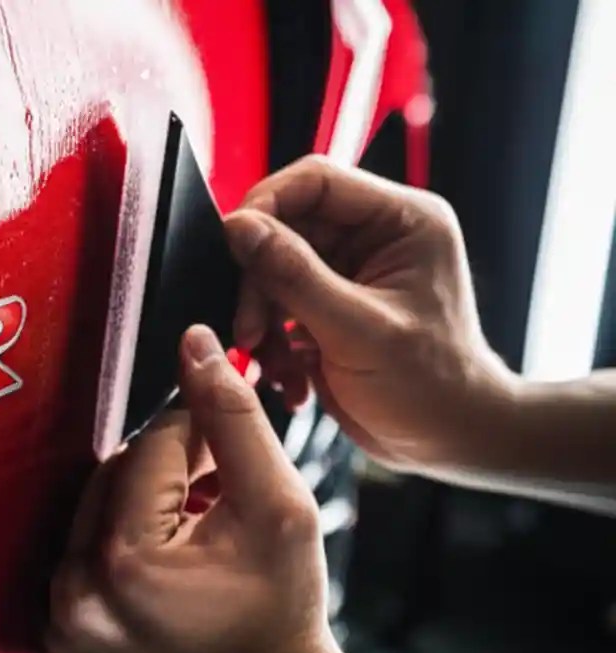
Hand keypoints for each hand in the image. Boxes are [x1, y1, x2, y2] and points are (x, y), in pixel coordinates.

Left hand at [46, 326, 340, 652]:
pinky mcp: (62, 629)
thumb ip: (232, 419)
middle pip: (115, 472)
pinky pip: (84, 548)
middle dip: (167, 468)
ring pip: (97, 505)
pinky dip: (121, 538)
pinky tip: (168, 557)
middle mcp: (76, 589)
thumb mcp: (278, 507)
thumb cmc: (281, 613)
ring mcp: (63, 615)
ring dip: (144, 499)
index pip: (149, 446)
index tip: (229, 462)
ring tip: (197, 527)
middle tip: (216, 491)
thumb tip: (195, 343)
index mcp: (123, 559)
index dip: (196, 440)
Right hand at [224, 156, 516, 471]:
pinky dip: (271, 341)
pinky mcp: (329, 304)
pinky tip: (289, 376)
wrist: (450, 441)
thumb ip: (294, 274)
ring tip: (272, 364)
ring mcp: (350, 270)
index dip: (265, 205)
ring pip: (273, 269)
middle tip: (248, 330)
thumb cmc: (431, 386)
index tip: (232, 243)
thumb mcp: (356, 329)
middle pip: (285, 228)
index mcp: (401, 219)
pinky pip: (276, 304)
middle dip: (259, 282)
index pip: (315, 180)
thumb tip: (239, 228)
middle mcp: (375, 236)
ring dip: (261, 318)